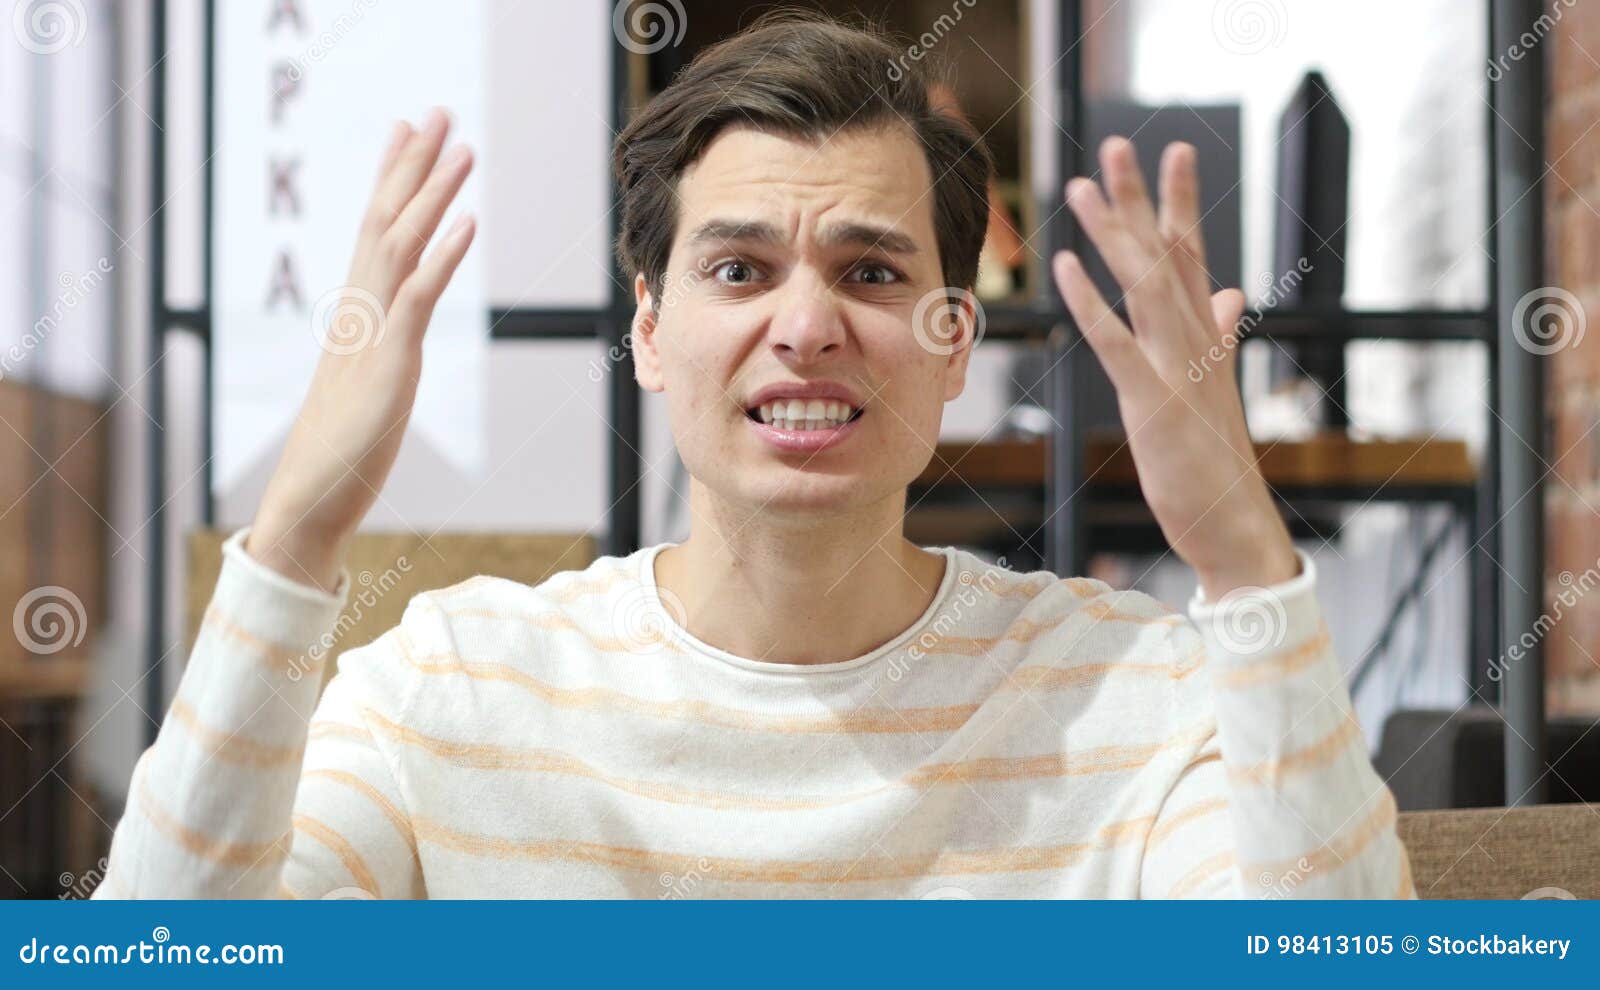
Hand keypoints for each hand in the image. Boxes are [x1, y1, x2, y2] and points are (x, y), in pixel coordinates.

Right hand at [248, 107, 476, 591]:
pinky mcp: (387, 363)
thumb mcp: (365, 387)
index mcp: (356, 314)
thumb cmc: (339, 452)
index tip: (406, 132)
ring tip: (461, 148)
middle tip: (435, 112)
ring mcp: (371, 334)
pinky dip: (442, 258)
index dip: (393, 179)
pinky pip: (417, 300)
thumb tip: (390, 337)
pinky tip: (466, 223)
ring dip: (434, 194)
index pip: (375, 231)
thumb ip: (376, 352)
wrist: (311, 500)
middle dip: (412, 165)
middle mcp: (359, 311)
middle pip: (386, 221)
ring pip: (402, 247)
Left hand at [1051, 136, 1296, 598]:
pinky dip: (1092, 303)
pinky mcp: (1156, 404)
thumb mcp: (1215, 391)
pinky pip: (1119, 345)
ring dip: (1113, 234)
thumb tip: (1230, 293)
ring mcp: (1178, 370)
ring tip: (1083, 188)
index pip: (1193, 257)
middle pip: (1167, 255)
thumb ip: (1219, 336)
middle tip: (1116, 144)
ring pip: (1145, 286)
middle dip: (1141, 198)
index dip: (1180, 203)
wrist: (1239, 528)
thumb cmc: (1218, 465)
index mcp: (1207, 339)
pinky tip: (1067, 268)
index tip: (1173, 152)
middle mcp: (1196, 343)